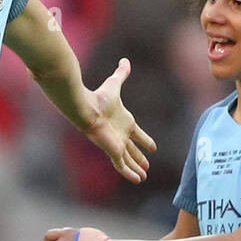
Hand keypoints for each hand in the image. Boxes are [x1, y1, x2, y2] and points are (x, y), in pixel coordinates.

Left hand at [84, 58, 156, 182]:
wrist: (87, 108)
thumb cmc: (100, 97)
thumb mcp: (115, 84)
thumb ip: (121, 74)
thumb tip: (125, 60)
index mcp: (124, 121)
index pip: (137, 134)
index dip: (144, 140)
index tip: (153, 147)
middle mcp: (121, 135)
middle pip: (132, 150)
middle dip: (140, 158)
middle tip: (147, 166)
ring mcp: (117, 144)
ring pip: (128, 160)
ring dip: (136, 168)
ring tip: (143, 177)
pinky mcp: (113, 151)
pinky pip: (122, 165)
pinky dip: (130, 173)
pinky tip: (137, 180)